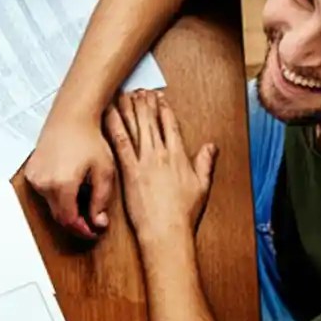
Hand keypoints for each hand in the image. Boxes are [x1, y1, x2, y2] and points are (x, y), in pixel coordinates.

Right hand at [24, 116, 116, 238]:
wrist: (71, 117)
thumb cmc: (89, 138)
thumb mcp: (104, 171)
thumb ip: (101, 200)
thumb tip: (98, 222)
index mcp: (62, 184)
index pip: (69, 220)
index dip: (82, 230)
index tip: (93, 232)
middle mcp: (43, 183)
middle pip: (59, 215)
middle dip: (76, 221)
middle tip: (92, 221)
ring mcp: (34, 177)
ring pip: (51, 205)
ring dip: (67, 207)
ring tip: (84, 199)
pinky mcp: (31, 172)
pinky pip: (44, 193)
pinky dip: (57, 196)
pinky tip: (71, 187)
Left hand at [104, 90, 217, 248]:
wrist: (166, 230)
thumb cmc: (183, 213)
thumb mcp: (202, 186)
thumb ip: (205, 163)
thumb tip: (211, 147)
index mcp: (179, 157)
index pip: (171, 126)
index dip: (165, 110)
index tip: (160, 99)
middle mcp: (161, 155)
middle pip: (152, 122)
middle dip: (146, 104)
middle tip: (140, 90)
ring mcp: (144, 162)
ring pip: (136, 128)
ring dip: (130, 110)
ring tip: (124, 95)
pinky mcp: (129, 171)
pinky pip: (120, 143)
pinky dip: (114, 127)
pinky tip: (109, 115)